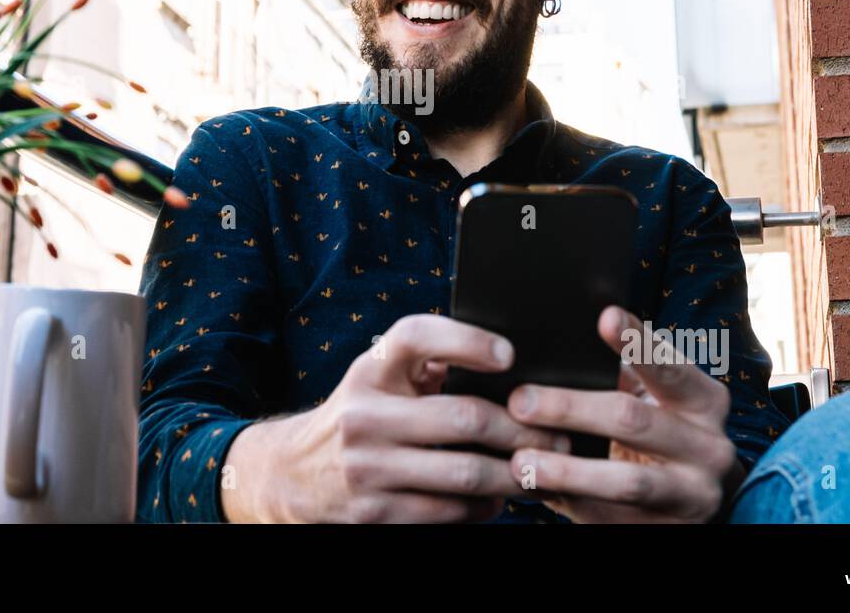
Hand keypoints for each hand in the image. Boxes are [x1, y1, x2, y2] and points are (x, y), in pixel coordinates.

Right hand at [222, 314, 570, 522]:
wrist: (291, 474)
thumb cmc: (360, 412)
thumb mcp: (380, 377)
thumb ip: (428, 361)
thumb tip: (505, 359)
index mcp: (371, 368)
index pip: (417, 336)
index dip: (465, 340)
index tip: (509, 355)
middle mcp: (364, 413)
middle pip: (463, 418)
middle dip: (521, 430)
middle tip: (557, 436)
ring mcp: (367, 466)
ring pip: (464, 472)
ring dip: (514, 474)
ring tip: (541, 469)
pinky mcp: (373, 511)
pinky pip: (449, 512)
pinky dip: (486, 506)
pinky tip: (500, 496)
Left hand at [503, 305, 742, 522]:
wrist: (693, 496)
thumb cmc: (658, 427)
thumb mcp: (654, 398)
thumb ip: (620, 376)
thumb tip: (556, 348)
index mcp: (705, 400)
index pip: (669, 365)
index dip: (637, 341)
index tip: (605, 316)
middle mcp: (710, 447)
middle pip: (633, 420)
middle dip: (570, 408)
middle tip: (520, 401)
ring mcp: (694, 495)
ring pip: (626, 481)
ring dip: (568, 470)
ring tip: (521, 461)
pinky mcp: (671, 531)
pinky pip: (615, 518)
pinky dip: (572, 503)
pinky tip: (537, 491)